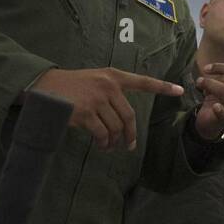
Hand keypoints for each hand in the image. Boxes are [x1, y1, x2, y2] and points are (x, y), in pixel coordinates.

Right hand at [30, 67, 183, 150]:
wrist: (42, 87)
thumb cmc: (69, 86)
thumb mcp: (94, 80)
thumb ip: (111, 91)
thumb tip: (123, 120)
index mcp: (113, 76)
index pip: (143, 82)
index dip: (162, 87)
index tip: (180, 90)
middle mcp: (108, 86)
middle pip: (129, 116)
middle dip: (130, 134)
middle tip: (129, 146)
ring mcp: (97, 99)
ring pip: (116, 127)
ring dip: (114, 141)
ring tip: (107, 146)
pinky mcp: (86, 113)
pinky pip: (102, 134)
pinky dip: (103, 143)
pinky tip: (100, 145)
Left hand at [193, 46, 223, 140]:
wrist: (213, 119)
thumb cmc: (221, 97)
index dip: (220, 66)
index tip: (206, 68)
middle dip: (211, 77)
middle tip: (200, 80)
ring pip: (223, 90)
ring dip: (208, 85)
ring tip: (199, 85)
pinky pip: (223, 111)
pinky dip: (218, 108)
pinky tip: (214, 106)